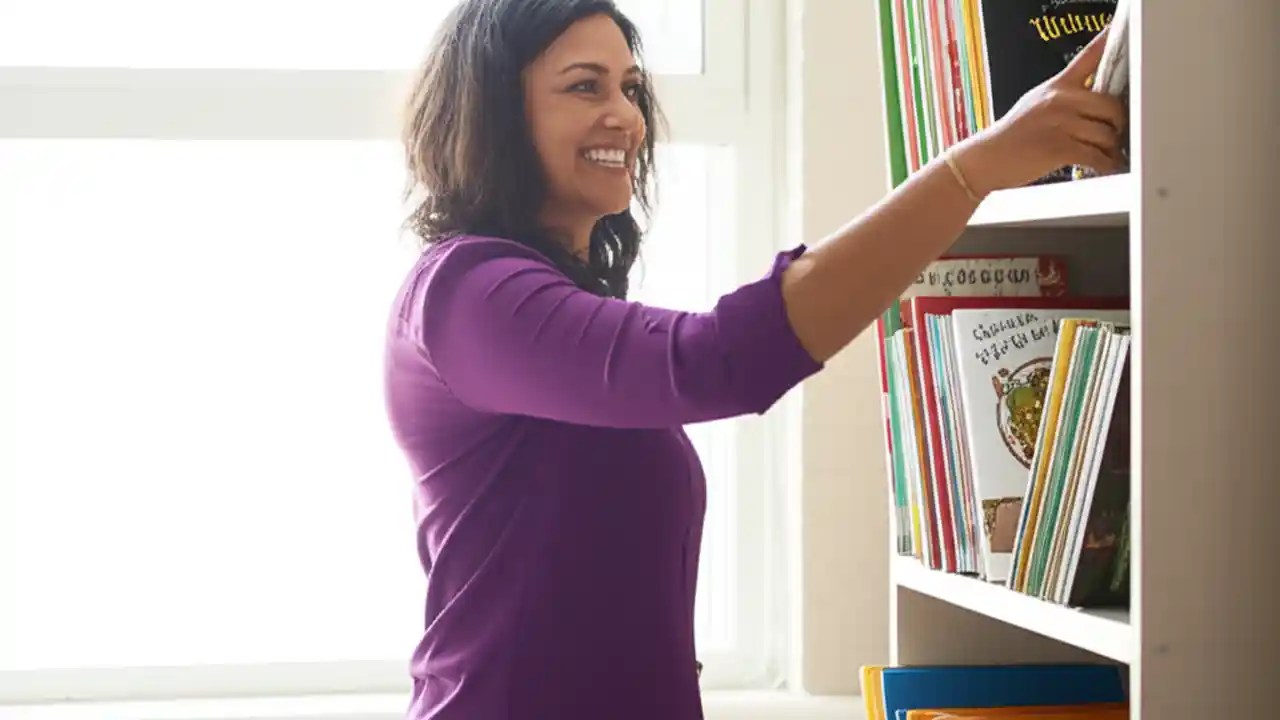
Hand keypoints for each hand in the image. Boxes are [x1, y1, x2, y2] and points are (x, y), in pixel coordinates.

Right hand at [949, 28, 1125, 195]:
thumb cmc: (1011, 136)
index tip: (1119, 30)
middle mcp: (1061, 100)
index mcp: (1057, 85)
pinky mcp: (1060, 148)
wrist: (988, 158)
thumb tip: (1093, 101)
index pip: (1089, 57)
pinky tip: (1107, 166)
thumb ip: (1064, 97)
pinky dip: (1106, 164)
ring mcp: (1061, 123)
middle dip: (1119, 123)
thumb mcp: (1035, 103)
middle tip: (1117, 133)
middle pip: (1112, 105)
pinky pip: (1096, 156)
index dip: (1107, 40)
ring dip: (1112, 149)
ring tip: (1110, 154)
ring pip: (1107, 134)